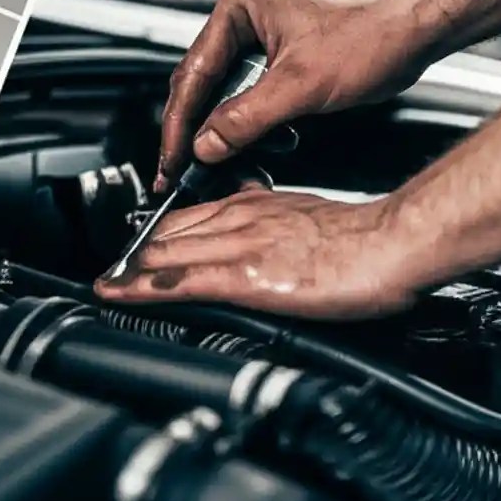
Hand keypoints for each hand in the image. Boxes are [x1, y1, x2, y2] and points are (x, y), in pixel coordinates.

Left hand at [94, 189, 422, 319]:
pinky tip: (122, 294)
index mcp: (256, 206)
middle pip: (169, 233)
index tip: (136, 249)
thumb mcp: (309, 217)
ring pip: (167, 252)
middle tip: (109, 270)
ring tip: (106, 283)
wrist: (395, 243)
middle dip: (135, 252)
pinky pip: (183, 280)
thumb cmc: (367, 238)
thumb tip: (262, 231)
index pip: (190, 216)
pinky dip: (146, 287)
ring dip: (131, 270)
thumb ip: (278, 222)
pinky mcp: (247, 277)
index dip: (156, 234)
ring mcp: (240, 247)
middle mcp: (240, 219)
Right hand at [156, 0, 434, 192]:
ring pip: (226, 98)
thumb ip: (244, 120)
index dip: (179, 126)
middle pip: (202, 88)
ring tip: (231, 166)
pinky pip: (252, 99)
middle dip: (199, 134)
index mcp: (237, 9)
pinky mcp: (279, 60)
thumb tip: (204, 147)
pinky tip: (270, 146)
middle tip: (183, 172)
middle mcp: (243, 20)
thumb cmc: (372, 35)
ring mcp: (260, 40)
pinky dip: (256, 128)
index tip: (172, 162)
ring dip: (230, 135)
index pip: (191, 76)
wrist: (418, 29)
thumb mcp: (299, 87)